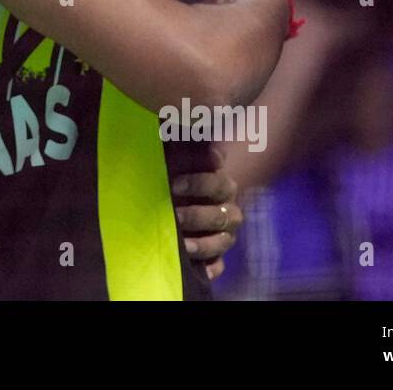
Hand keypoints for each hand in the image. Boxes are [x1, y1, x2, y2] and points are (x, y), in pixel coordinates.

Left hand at [171, 147, 242, 280]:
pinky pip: (219, 264)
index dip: (198, 179)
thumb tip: (165, 124)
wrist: (175, 198)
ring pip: (224, 239)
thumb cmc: (174, 174)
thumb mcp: (173, 156)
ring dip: (205, 242)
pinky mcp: (216, 254)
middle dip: (198, 212)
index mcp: (219, 182)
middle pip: (222, 211)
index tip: (174, 182)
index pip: (216, 179)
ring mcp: (224, 233)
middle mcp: (227, 207)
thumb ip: (175, 142)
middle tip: (173, 212)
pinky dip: (210, 266)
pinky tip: (201, 269)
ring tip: (183, 243)